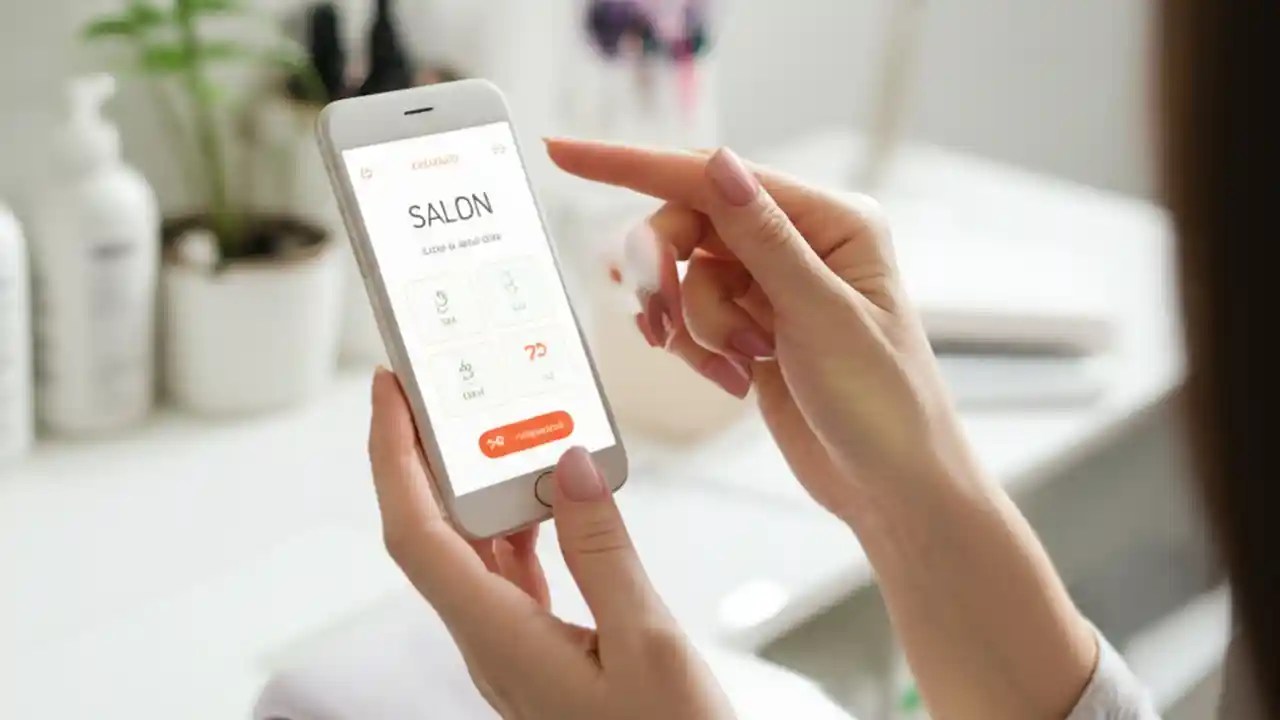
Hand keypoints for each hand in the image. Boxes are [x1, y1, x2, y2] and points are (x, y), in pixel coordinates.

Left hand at [367, 368, 734, 719]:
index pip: (416, 533)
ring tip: (501, 426)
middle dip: (426, 455)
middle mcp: (488, 642)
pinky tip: (552, 498)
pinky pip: (510, 574)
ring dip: (478, 488)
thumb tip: (568, 464)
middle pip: (431, 533)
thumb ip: (604, 551)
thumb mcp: (649, 644)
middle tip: (444, 389)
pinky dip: (523, 526)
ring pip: (471, 552)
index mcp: (499, 639)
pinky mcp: (539, 651)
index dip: (392, 457)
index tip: (391, 392)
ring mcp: (510, 648)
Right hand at [547, 142, 1096, 719]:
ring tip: (733, 365)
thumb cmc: (885, 404)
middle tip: (664, 325)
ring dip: (693, 325)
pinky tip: (733, 378)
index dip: (633, 164)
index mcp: (831, 221)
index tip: (565, 152)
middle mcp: (800, 244)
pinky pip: (692, 319)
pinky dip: (697, 348)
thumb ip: (764, 239)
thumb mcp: (822, 317)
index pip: (713, 176)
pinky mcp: (753, 328)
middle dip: (669, 278)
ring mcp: (773, 288)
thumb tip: (717, 163)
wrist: (894, 489)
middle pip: (688, 227)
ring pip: (685, 278)